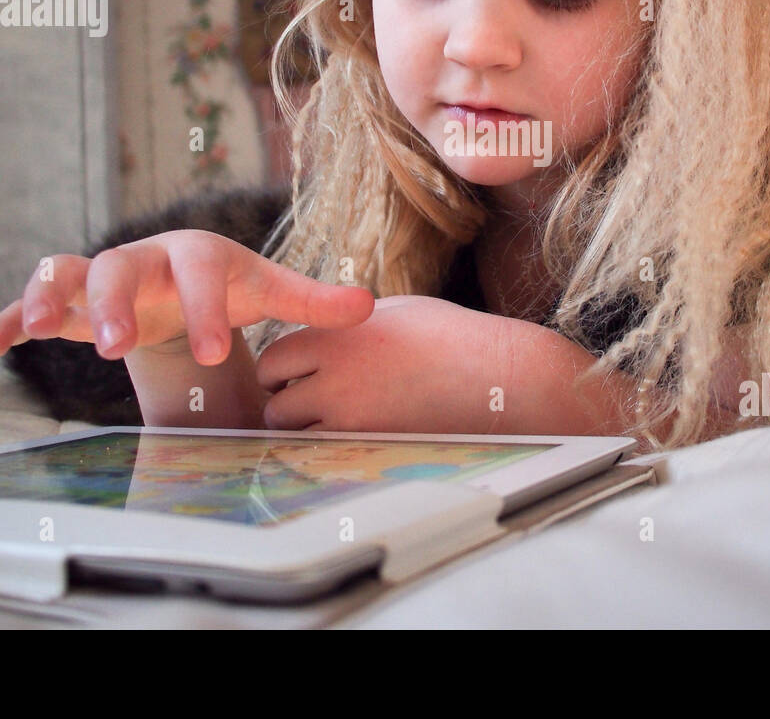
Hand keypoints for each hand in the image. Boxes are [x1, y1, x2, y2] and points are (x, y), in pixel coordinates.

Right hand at [0, 230, 374, 365]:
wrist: (177, 285)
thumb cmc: (223, 288)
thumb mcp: (265, 291)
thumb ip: (313, 300)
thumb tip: (368, 306)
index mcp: (195, 254)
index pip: (200, 272)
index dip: (205, 309)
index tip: (216, 352)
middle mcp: (142, 259)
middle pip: (122, 267)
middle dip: (117, 302)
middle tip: (118, 347)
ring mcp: (100, 276)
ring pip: (68, 273)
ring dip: (54, 299)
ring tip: (46, 330)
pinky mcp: (66, 301)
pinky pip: (30, 304)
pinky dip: (7, 319)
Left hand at [256, 295, 636, 435]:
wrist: (496, 376)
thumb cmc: (452, 337)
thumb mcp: (393, 311)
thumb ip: (346, 324)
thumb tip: (321, 332)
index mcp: (336, 334)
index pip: (273, 360)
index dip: (282, 371)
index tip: (297, 377)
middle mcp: (334, 375)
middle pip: (276, 404)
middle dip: (287, 406)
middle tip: (312, 407)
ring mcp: (350, 417)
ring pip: (296, 437)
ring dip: (305, 435)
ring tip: (335, 426)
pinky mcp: (370, 448)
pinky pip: (325, 458)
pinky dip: (329, 454)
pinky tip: (352, 443)